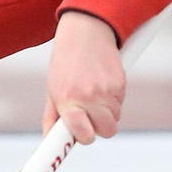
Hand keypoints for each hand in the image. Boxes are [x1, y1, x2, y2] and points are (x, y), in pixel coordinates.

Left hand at [45, 11, 124, 143]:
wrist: (86, 31)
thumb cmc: (66, 60)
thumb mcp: (53, 88)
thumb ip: (52, 117)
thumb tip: (50, 140)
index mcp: (68, 100)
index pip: (84, 135)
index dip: (84, 137)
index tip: (82, 136)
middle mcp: (88, 96)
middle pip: (106, 131)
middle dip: (99, 127)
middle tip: (89, 116)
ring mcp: (107, 90)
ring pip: (115, 118)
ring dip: (107, 112)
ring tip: (94, 94)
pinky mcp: (121, 83)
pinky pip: (121, 103)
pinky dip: (114, 99)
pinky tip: (103, 84)